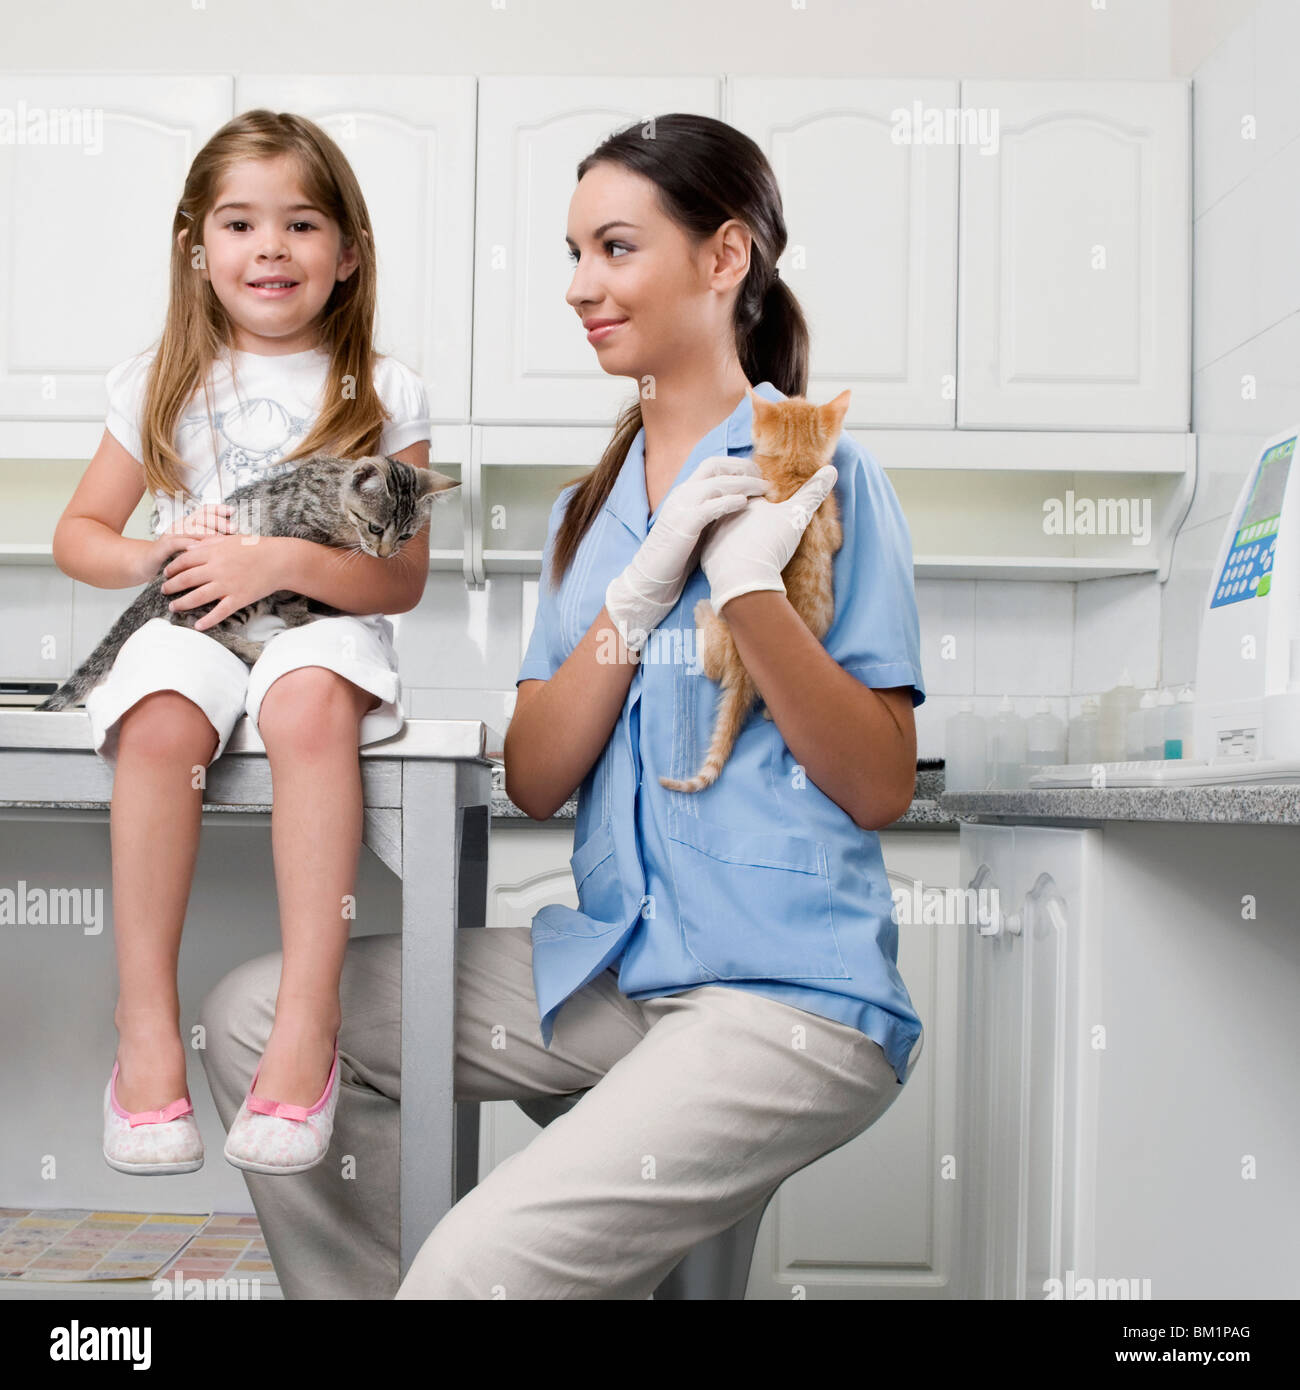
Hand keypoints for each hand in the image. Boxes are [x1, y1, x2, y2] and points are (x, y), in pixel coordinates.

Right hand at [138, 504, 236, 583]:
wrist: (146, 563)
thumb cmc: (174, 556)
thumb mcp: (194, 547)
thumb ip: (210, 541)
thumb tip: (234, 540)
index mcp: (188, 523)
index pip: (204, 511)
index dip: (218, 509)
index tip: (232, 510)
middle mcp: (180, 525)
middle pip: (200, 518)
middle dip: (218, 522)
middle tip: (233, 528)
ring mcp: (170, 535)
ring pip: (189, 529)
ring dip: (205, 532)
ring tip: (220, 537)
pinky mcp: (161, 548)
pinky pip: (175, 543)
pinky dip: (186, 544)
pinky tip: (198, 547)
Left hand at [159, 533, 294, 631]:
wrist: (280, 560)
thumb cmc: (257, 547)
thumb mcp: (230, 539)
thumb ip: (209, 542)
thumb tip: (190, 546)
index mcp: (213, 553)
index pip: (184, 561)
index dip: (172, 568)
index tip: (166, 574)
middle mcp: (216, 569)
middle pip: (185, 579)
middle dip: (171, 586)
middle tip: (164, 591)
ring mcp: (227, 585)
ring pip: (197, 597)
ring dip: (181, 604)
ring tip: (173, 607)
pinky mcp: (238, 599)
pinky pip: (219, 612)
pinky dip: (207, 621)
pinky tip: (198, 626)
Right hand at [604, 454, 768, 651]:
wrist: (651, 574)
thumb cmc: (677, 554)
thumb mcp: (696, 526)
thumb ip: (712, 511)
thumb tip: (740, 504)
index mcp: (685, 491)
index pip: (712, 464)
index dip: (736, 465)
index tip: (756, 474)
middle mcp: (683, 493)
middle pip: (715, 465)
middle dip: (742, 467)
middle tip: (763, 478)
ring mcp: (682, 506)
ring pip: (717, 483)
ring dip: (744, 483)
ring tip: (763, 490)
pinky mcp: (684, 523)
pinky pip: (711, 506)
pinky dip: (729, 501)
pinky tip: (745, 503)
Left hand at [700, 464, 837, 614]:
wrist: (744, 578)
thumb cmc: (770, 544)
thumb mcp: (797, 516)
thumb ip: (812, 493)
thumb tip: (832, 470)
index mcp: (744, 500)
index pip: (752, 489)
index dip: (762, 494)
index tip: (770, 499)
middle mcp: (724, 513)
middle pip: (735, 507)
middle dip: (744, 511)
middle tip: (758, 523)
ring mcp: (713, 534)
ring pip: (722, 528)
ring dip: (732, 532)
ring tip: (747, 542)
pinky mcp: (706, 556)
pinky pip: (714, 550)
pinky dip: (723, 552)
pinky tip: (734, 560)